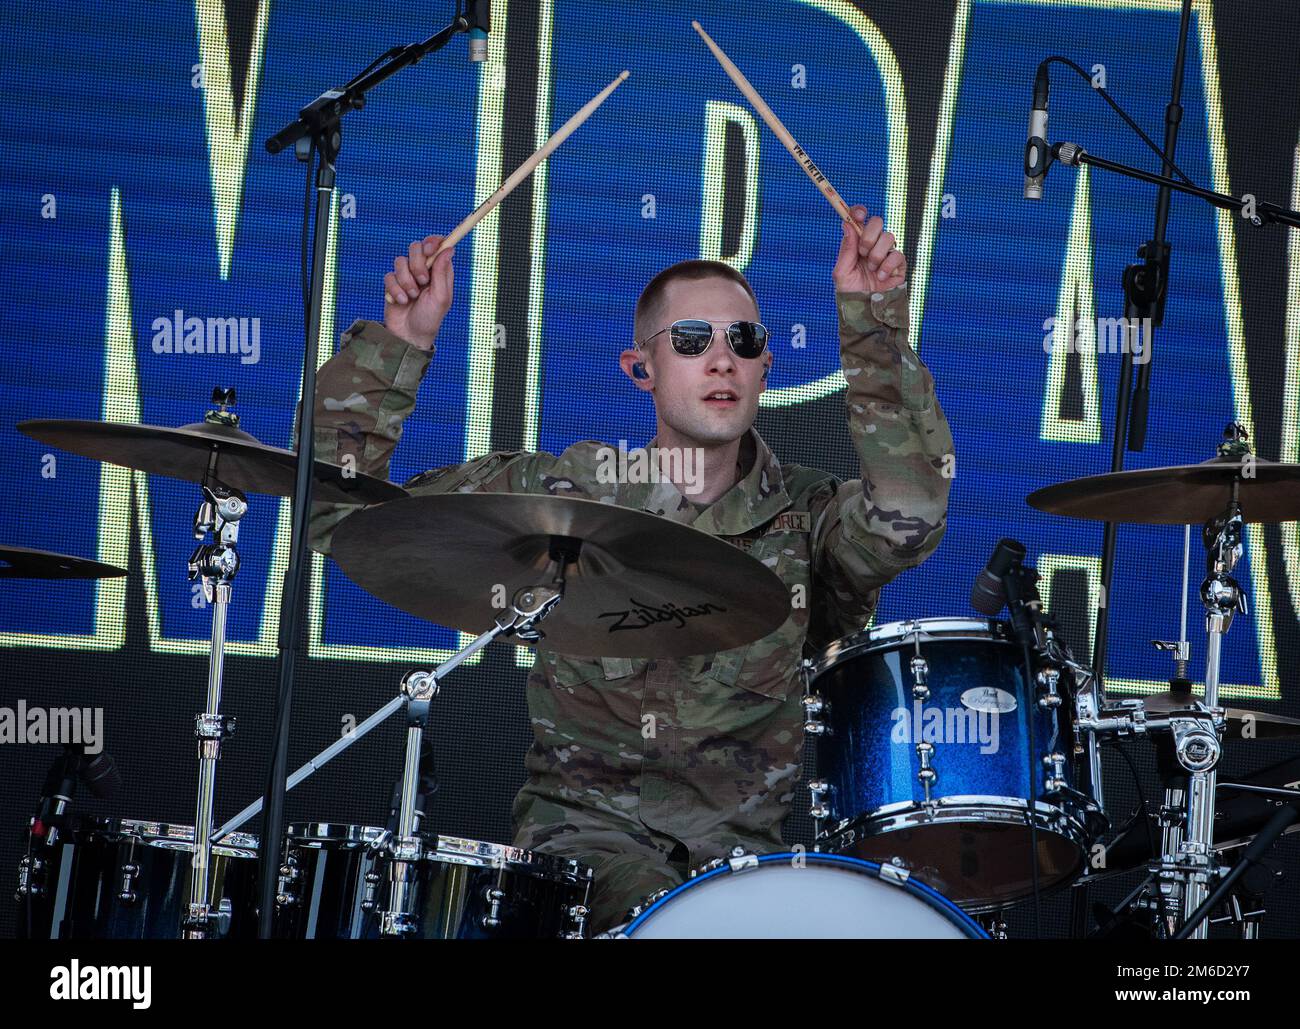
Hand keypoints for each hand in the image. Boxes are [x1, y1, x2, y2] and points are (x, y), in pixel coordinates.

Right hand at [383, 235, 454, 349]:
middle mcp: (423, 269)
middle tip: (423, 281)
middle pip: (415, 247)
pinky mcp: (393, 283)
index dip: (433, 242)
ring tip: (412, 296)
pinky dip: (395, 289)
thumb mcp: (441, 297)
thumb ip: (443, 272)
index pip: (436, 245)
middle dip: (417, 264)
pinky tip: (401, 301)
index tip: (430, 249)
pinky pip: (389, 276)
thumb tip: (450, 249)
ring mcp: (407, 275)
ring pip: (400, 261)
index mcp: (439, 270)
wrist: (410, 334)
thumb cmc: (430, 318)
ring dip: (406, 281)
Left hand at [832, 204, 905, 292]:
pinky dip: (888, 265)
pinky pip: (897, 254)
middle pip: (877, 222)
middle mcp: (872, 245)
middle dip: (869, 235)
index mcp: (856, 243)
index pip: (860, 219)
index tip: (858, 214)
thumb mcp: (842, 272)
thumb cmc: (851, 293)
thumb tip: (847, 224)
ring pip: (888, 237)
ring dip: (877, 254)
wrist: (866, 312)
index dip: (859, 212)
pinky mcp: (899, 265)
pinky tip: (881, 277)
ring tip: (872, 270)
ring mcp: (886, 253)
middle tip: (862, 252)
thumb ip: (846, 249)